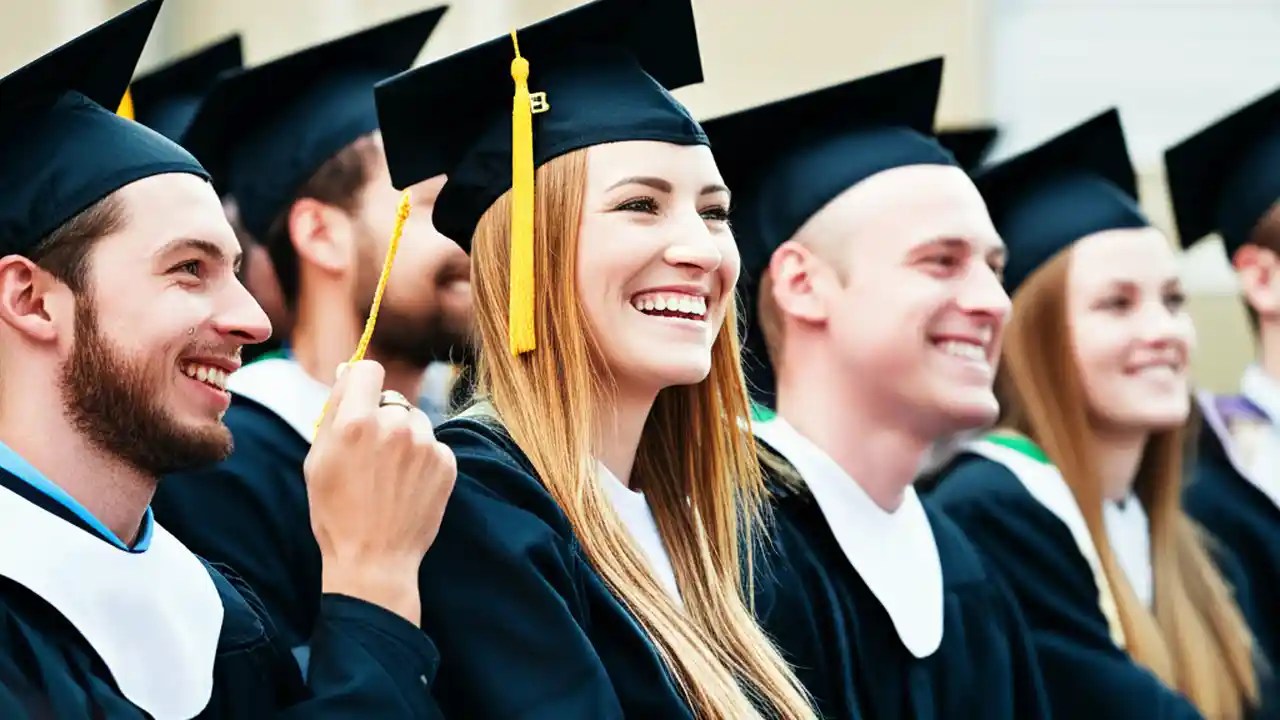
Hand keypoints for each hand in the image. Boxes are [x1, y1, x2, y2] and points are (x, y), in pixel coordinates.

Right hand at [304, 360, 455, 625]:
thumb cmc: (336, 512)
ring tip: (389, 477)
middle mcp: (395, 426)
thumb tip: (349, 373)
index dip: (362, 383)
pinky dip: (422, 461)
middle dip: (381, 419)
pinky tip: (407, 487)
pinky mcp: (447, 463)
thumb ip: (334, 411)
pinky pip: (433, 445)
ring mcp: (426, 445)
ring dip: (404, 439)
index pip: (368, 369)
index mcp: (356, 422)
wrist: (374, 561)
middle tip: (369, 456)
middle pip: (392, 399)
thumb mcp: (318, 460)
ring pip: (415, 422)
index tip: (359, 400)